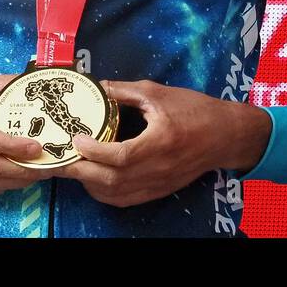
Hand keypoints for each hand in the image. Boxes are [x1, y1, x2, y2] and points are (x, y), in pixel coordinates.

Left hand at [49, 79, 268, 207]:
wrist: (226, 135)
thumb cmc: (195, 109)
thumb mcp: (159, 93)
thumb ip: (125, 92)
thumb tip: (96, 87)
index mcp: (160, 141)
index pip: (121, 156)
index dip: (94, 151)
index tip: (76, 139)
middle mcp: (159, 168)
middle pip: (113, 181)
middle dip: (81, 172)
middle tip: (59, 160)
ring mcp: (159, 183)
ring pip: (117, 195)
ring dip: (90, 185)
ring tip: (72, 169)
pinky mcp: (160, 190)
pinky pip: (127, 200)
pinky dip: (105, 194)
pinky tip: (93, 181)